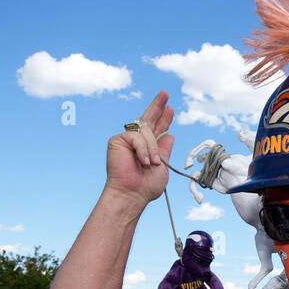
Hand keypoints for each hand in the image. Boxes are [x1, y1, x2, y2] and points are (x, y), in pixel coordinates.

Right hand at [105, 90, 175, 205]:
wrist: (132, 194)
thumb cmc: (146, 186)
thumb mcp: (162, 167)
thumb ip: (164, 150)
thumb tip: (171, 135)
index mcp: (149, 147)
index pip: (157, 129)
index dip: (164, 119)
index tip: (170, 109)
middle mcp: (138, 141)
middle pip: (148, 119)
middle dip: (157, 106)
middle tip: (165, 94)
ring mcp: (127, 140)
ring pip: (146, 131)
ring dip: (153, 147)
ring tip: (152, 163)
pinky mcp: (117, 140)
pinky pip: (136, 136)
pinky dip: (143, 149)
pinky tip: (143, 161)